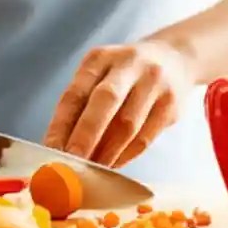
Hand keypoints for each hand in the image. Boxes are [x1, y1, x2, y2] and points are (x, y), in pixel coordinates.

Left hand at [44, 41, 194, 167]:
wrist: (175, 57)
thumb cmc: (126, 74)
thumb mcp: (100, 75)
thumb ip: (81, 105)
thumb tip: (60, 148)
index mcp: (101, 58)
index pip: (76, 92)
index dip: (61, 125)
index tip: (52, 152)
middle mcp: (129, 64)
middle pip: (106, 101)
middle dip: (86, 136)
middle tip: (72, 163)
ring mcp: (154, 83)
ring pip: (128, 124)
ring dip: (107, 153)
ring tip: (92, 170)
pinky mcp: (171, 104)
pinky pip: (145, 138)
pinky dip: (126, 156)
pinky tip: (113, 164)